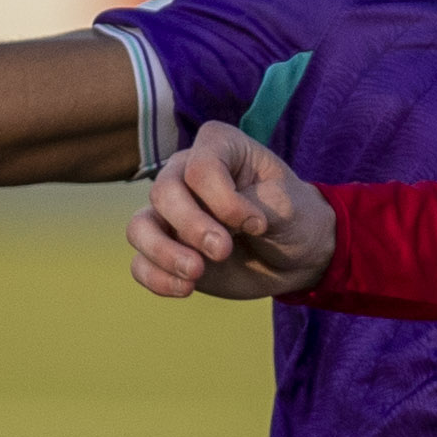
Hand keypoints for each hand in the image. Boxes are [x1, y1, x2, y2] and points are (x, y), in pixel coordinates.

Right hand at [128, 121, 339, 299]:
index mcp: (218, 147)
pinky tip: (186, 289)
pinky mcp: (167, 249)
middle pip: (164, 193)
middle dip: (192, 226)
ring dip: (163, 252)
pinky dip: (156, 277)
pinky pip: (140, 262)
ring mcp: (172, 213)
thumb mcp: (288, 207)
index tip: (257, 224)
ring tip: (195, 274)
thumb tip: (219, 228)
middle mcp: (185, 174)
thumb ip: (254, 207)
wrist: (296, 256)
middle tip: (224, 251)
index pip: (200, 167)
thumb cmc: (293, 218)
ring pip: (140, 226)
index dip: (223, 200)